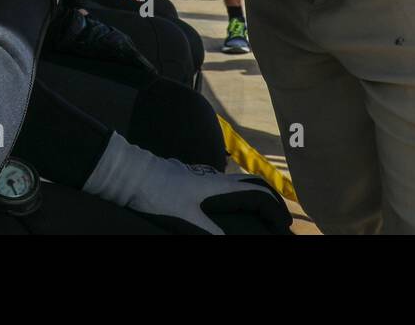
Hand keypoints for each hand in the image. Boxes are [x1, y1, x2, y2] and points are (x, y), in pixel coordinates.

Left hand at [84, 132, 290, 235]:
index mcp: (216, 185)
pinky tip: (232, 209)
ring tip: (263, 217)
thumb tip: (230, 242)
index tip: (284, 227)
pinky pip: (225, 186)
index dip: (275, 210)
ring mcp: (203, 177)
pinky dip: (239, 197)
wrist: (130, 172)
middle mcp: (214, 178)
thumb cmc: (156, 192)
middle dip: (271, 202)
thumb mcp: (184, 218)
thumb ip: (210, 232)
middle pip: (252, 185)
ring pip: (239, 184)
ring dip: (256, 198)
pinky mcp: (193, 180)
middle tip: (282, 223)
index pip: (257, 193)